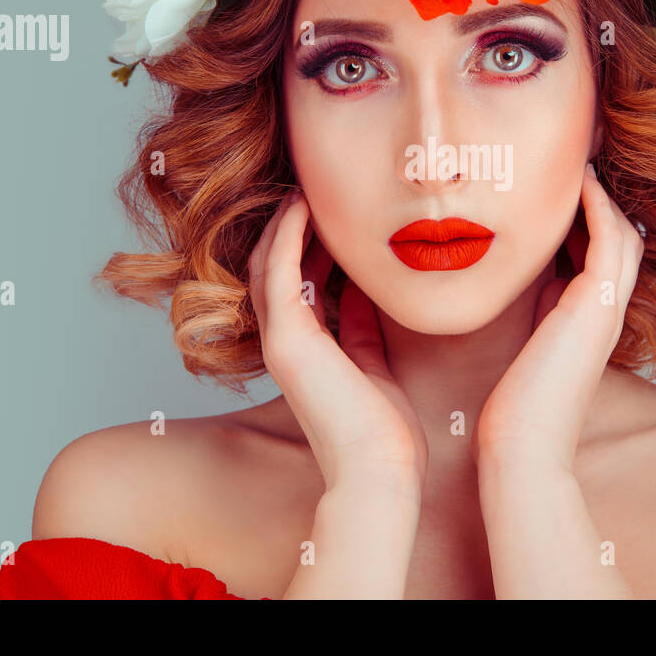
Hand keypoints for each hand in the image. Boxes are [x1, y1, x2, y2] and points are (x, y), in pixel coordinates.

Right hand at [248, 191, 427, 495]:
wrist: (381, 467)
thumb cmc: (386, 430)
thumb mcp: (374, 364)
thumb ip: (361, 329)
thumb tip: (363, 293)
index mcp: (303, 351)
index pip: (294, 284)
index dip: (307, 245)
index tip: (328, 212)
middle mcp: (282, 343)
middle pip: (274, 268)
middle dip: (290, 227)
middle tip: (310, 188)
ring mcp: (279, 340)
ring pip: (269, 263)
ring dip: (285, 223)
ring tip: (304, 187)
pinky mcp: (285, 339)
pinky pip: (278, 270)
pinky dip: (288, 234)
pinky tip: (303, 205)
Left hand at [474, 163, 645, 473]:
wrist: (519, 448)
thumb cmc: (506, 409)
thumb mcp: (512, 347)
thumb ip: (511, 314)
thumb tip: (480, 284)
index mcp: (585, 322)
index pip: (596, 254)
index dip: (582, 217)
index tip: (551, 185)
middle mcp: (604, 312)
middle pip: (616, 235)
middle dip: (598, 196)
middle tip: (574, 158)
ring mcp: (608, 308)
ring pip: (620, 229)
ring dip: (600, 191)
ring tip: (578, 156)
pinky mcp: (600, 304)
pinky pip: (610, 236)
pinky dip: (598, 204)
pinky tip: (577, 177)